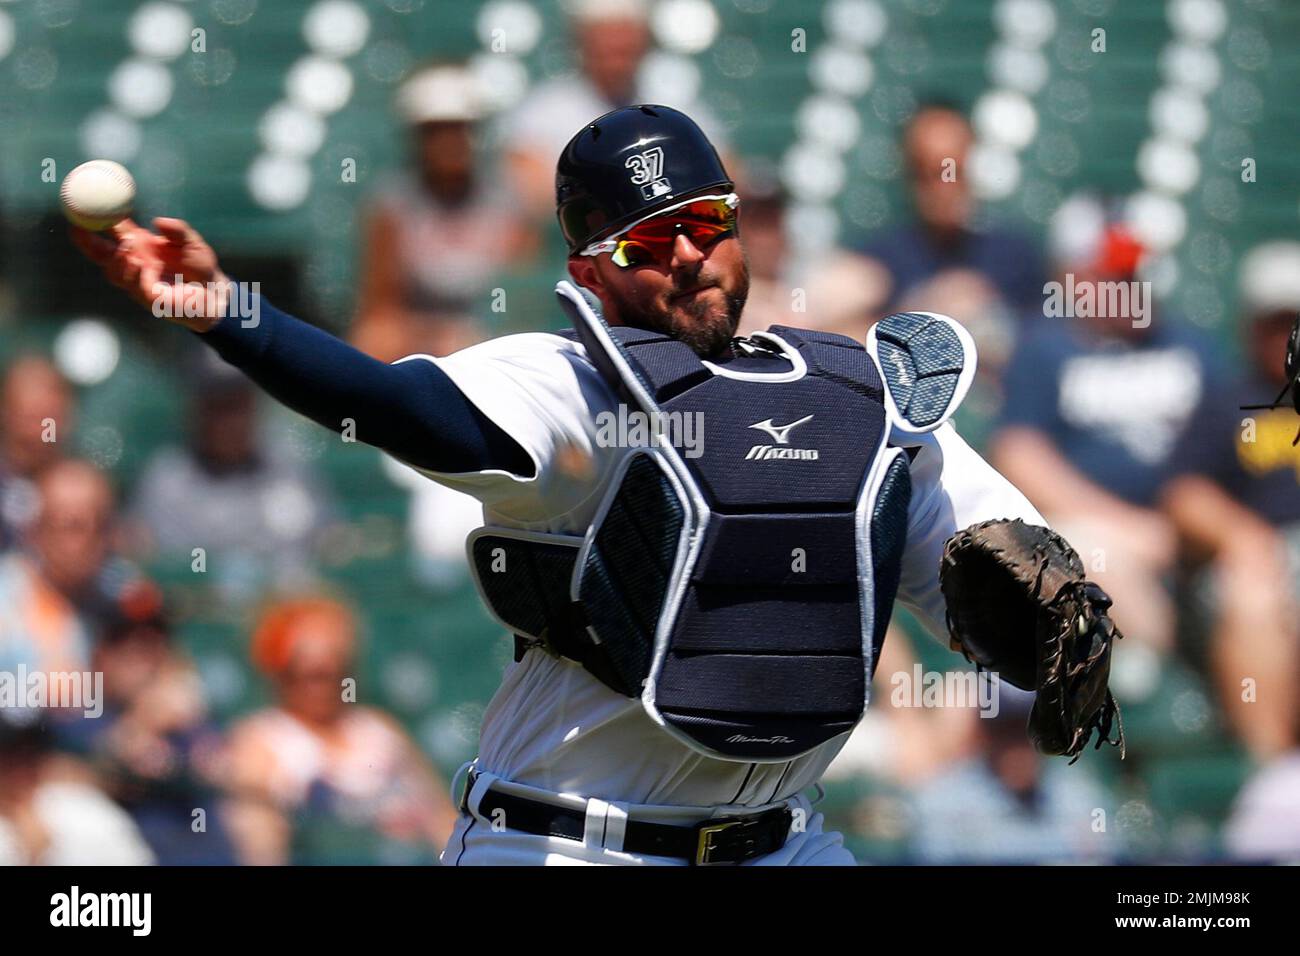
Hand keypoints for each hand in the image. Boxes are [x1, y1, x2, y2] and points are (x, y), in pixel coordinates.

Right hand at [70, 217, 229, 331]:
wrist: (215, 294)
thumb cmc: (201, 266)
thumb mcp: (192, 242)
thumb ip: (178, 230)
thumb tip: (159, 222)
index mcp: (140, 246)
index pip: (111, 233)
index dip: (96, 222)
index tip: (82, 209)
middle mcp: (134, 264)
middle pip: (102, 254)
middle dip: (87, 242)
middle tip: (80, 229)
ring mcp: (139, 282)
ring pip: (115, 273)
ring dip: (117, 258)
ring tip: (127, 245)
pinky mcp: (149, 299)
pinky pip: (135, 287)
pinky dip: (135, 274)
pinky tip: (140, 264)